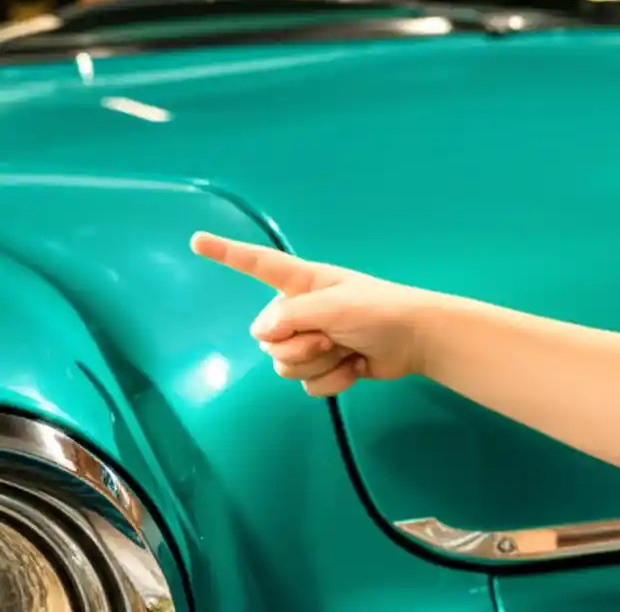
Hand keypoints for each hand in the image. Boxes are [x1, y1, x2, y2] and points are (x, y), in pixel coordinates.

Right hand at [190, 231, 427, 396]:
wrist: (418, 339)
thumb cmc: (379, 310)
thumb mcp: (332, 305)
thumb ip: (290, 317)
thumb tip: (262, 335)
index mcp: (302, 283)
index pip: (257, 264)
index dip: (227, 253)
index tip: (196, 240)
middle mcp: (302, 310)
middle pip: (267, 339)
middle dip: (297, 346)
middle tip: (332, 338)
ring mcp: (314, 339)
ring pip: (285, 365)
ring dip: (317, 364)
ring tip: (346, 350)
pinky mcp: (329, 366)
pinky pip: (308, 384)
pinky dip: (332, 381)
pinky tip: (355, 367)